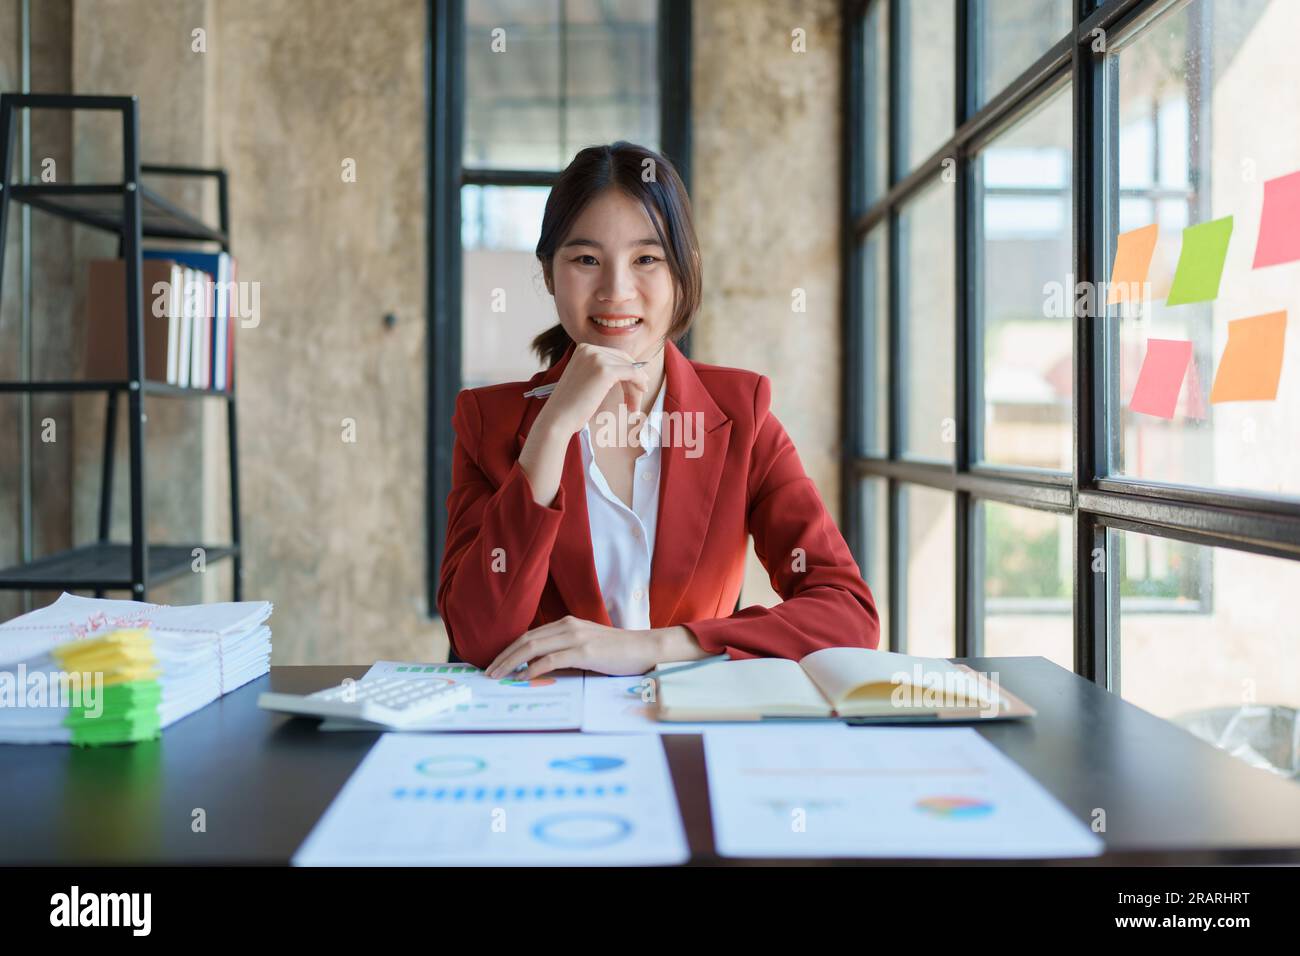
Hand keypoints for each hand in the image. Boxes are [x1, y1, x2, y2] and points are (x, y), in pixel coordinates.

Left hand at [485, 616, 661, 679]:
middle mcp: (568, 626)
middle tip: (488, 671)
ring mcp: (576, 637)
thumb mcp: (587, 646)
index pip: (530, 634)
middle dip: (503, 656)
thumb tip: (539, 666)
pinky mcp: (584, 652)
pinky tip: (522, 678)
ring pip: (533, 647)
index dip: (509, 648)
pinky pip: (551, 660)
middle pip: (526, 639)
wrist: (644, 648)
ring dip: (511, 662)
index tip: (496, 662)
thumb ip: (565, 650)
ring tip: (498, 676)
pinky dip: (532, 669)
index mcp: (567, 623)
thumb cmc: (617, 651)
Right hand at [533, 343, 649, 438]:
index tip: (635, 386)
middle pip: (623, 361)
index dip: (628, 370)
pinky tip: (641, 393)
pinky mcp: (605, 370)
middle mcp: (589, 349)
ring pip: (629, 368)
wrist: (558, 418)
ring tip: (633, 406)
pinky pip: (632, 373)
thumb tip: (629, 371)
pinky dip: (639, 383)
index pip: (615, 356)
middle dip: (633, 380)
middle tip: (635, 400)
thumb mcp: (585, 380)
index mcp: (583, 349)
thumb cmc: (570, 406)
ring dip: (635, 387)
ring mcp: (597, 358)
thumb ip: (600, 371)